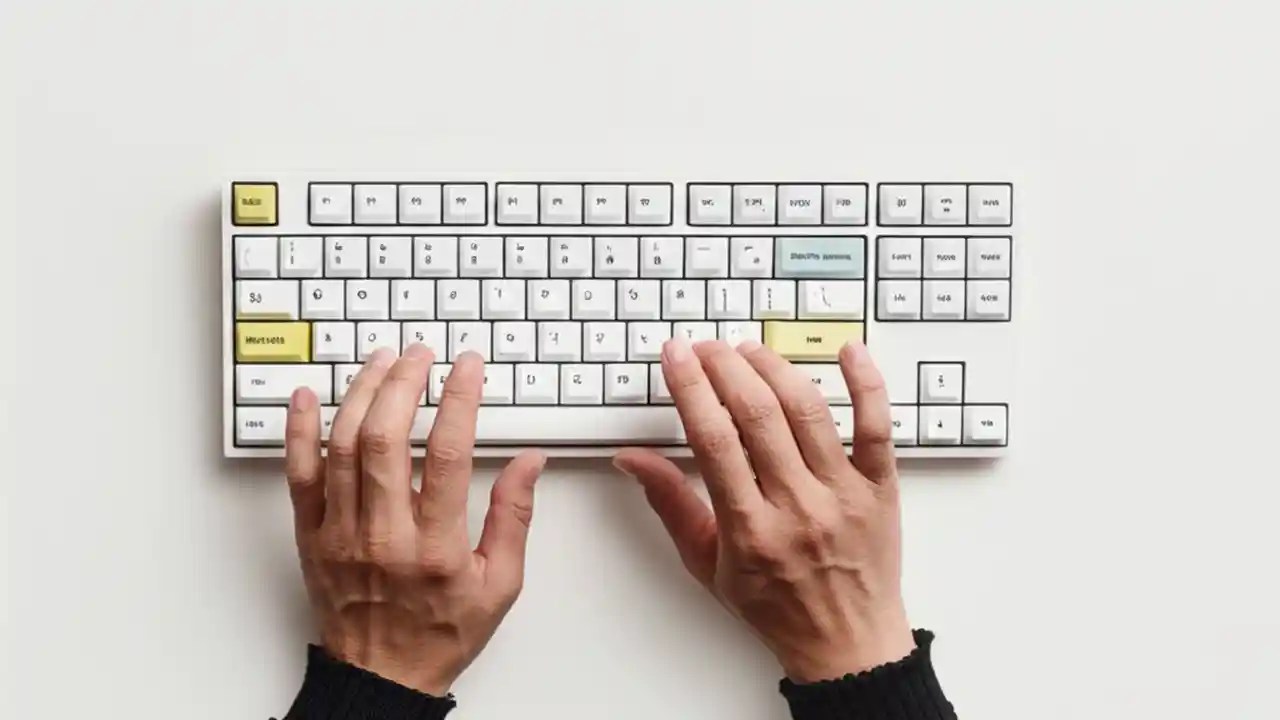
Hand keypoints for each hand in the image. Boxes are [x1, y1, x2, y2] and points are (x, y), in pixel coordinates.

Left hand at [284, 346, 544, 695]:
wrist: (380, 679)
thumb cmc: (440, 634)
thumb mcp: (501, 584)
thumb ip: (515, 517)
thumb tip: (530, 461)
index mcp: (436, 547)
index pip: (449, 453)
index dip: (460, 399)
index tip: (468, 367)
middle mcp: (383, 535)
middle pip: (386, 437)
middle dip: (405, 382)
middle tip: (421, 354)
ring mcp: (340, 533)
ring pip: (342, 446)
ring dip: (362, 393)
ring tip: (382, 361)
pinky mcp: (311, 536)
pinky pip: (298, 474)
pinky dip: (299, 431)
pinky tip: (310, 397)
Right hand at [614, 339, 913, 681]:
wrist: (847, 647)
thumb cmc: (775, 606)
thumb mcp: (706, 563)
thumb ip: (671, 503)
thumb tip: (632, 458)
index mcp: (750, 529)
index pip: (713, 439)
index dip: (691, 388)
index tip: (677, 355)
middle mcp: (798, 507)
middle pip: (759, 415)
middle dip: (726, 367)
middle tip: (708, 347)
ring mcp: (843, 495)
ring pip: (809, 411)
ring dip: (775, 368)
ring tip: (749, 350)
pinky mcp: (881, 489)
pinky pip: (878, 428)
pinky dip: (866, 384)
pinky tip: (849, 351)